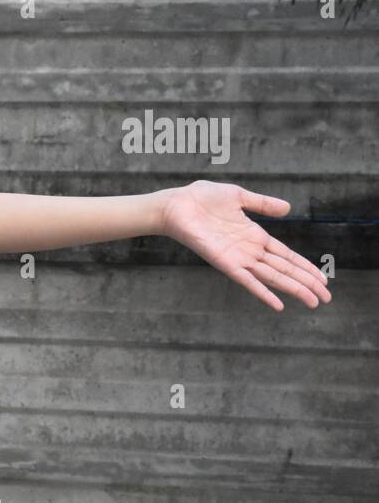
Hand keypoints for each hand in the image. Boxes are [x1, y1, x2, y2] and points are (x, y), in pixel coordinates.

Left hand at [158, 181, 330, 311]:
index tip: (323, 279)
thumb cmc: (202, 199)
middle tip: (326, 298)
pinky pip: (247, 280)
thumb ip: (262, 204)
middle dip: (306, 283)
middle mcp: (249, 250)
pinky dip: (263, 292)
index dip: (305, 267)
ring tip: (313, 302)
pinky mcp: (224, 262)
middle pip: (284, 270)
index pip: (286, 255)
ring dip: (293, 289)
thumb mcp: (239, 197)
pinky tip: (279, 305)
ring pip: (272, 277)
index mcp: (254, 236)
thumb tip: (288, 208)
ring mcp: (237, 258)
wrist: (176, 204)